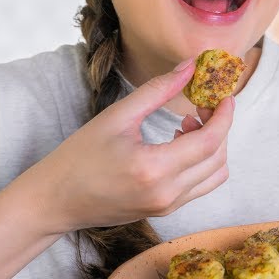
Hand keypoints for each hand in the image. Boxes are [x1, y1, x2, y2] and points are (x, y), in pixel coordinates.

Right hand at [27, 57, 233, 233]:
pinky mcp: (165, 211)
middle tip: (203, 105)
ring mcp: (168, 206)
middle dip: (220, 127)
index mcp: (154, 169)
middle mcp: (167, 193)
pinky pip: (201, 186)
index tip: (224, 96)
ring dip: (214, 147)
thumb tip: (190, 67)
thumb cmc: (78, 157)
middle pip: (219, 157)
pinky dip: (203, 163)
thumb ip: (158, 90)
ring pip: (215, 174)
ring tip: (188, 125)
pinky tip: (180, 144)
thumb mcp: (116, 117)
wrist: (54, 202)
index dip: (224, 116)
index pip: (210, 141)